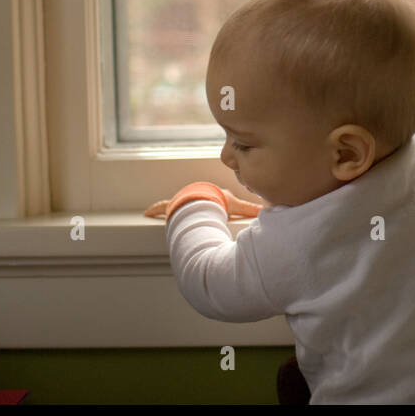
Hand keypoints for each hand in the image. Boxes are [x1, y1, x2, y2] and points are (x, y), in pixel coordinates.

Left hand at [144, 184, 264, 220]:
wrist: (202, 200)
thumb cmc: (218, 201)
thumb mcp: (237, 206)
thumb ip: (252, 210)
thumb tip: (266, 211)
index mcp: (211, 197)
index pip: (213, 201)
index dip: (212, 205)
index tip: (211, 211)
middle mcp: (197, 198)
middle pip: (195, 204)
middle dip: (192, 209)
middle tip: (187, 218)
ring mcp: (185, 201)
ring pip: (179, 205)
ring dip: (174, 210)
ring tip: (168, 217)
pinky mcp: (173, 204)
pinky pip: (163, 205)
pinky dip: (156, 208)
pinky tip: (148, 211)